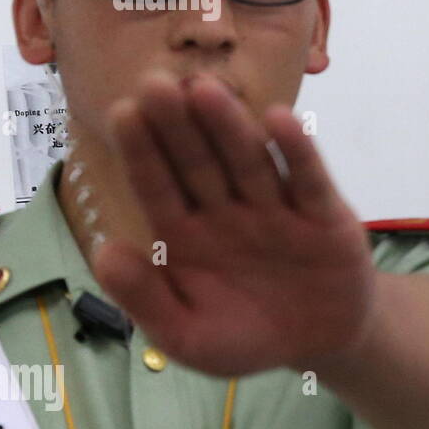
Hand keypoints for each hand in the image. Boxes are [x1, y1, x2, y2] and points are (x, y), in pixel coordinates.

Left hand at [91, 71, 378, 376]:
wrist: (322, 344)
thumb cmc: (248, 336)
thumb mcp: (188, 337)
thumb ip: (145, 300)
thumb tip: (104, 252)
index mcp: (186, 235)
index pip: (158, 187)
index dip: (142, 151)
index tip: (123, 112)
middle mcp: (227, 211)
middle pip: (199, 162)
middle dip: (178, 125)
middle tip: (155, 83)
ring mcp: (276, 209)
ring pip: (248, 162)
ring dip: (228, 127)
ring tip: (205, 90)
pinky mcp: (323, 215)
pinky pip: (307, 180)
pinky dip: (296, 151)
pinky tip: (279, 120)